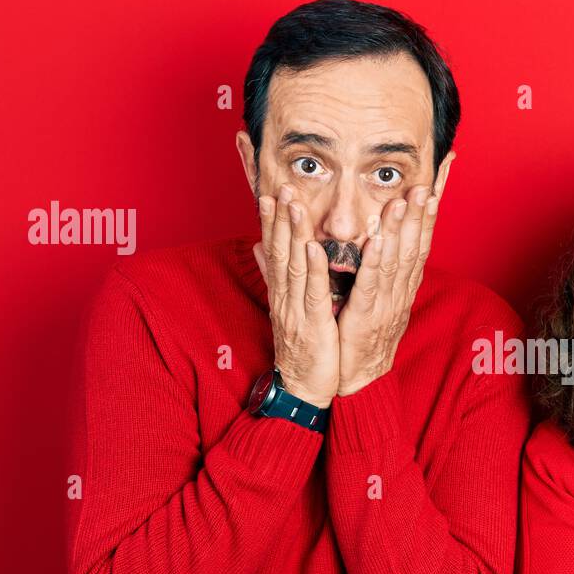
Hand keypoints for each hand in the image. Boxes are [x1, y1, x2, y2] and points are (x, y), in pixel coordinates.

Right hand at [254, 183, 337, 407]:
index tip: (272, 192)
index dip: (271, 221)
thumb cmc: (301, 347)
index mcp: (282, 292)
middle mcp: (285, 296)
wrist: (304, 387)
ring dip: (293, 234)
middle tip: (281, 186)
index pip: (274, 250)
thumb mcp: (286, 307)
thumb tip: (259, 246)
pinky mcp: (313, 324)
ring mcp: (296, 309)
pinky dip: (314, 269)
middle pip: (280, 251)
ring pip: (294, 265)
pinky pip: (313, 293)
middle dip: (280, 218)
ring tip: (293, 205)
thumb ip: (274, 276)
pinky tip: (314, 247)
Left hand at [336, 183, 439, 395]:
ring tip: (404, 202)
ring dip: (400, 231)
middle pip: (414, 248)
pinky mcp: (366, 318)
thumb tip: (383, 241)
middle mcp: (401, 293)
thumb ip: (380, 270)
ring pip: (396, 263)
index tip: (432, 188)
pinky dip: (375, 263)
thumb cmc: (364, 338)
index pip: (419, 244)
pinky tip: (377, 242)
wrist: (359, 379)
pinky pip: (372, 287)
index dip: (427, 217)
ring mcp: (386, 305)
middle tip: (425, 185)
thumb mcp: (377, 299)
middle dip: (419, 216)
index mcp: (403, 287)